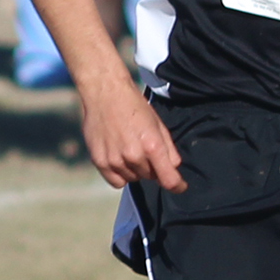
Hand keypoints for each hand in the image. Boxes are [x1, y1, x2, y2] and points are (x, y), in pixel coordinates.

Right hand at [79, 76, 186, 191]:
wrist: (105, 93)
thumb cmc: (134, 106)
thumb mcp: (158, 123)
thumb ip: (168, 148)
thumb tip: (174, 167)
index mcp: (152, 145)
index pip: (168, 179)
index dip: (177, 185)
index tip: (180, 186)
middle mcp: (133, 156)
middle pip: (150, 177)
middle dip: (152, 168)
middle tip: (145, 148)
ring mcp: (115, 160)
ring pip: (133, 179)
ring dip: (136, 170)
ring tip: (129, 147)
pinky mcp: (100, 162)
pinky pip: (116, 181)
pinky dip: (121, 174)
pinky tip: (119, 157)